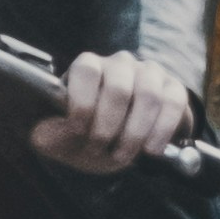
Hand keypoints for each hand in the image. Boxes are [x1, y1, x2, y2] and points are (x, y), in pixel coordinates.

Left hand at [34, 49, 195, 175]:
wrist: (128, 143)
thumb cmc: (92, 134)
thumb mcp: (67, 140)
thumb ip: (53, 136)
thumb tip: (46, 135)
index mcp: (89, 67)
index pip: (86, 69)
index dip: (82, 101)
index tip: (78, 130)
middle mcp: (120, 64)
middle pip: (118, 87)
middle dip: (107, 126)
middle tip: (101, 148)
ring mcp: (150, 74)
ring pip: (148, 95)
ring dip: (134, 132)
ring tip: (123, 154)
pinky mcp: (174, 89)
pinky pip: (173, 103)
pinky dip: (161, 130)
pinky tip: (150, 149)